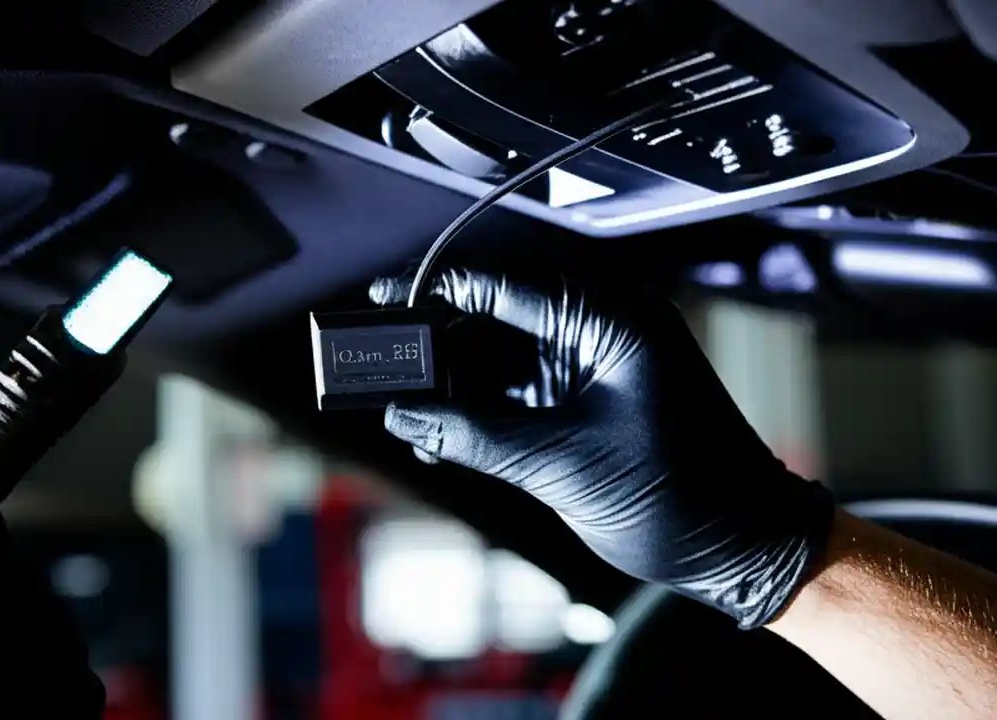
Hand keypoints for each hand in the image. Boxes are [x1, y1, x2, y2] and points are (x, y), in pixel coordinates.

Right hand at [371, 269, 834, 628]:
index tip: (382, 303)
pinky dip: (478, 415)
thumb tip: (404, 414)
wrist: (739, 548)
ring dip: (452, 389)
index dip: (435, 292)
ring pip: (499, 361)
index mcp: (606, 319)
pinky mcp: (586, 403)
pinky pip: (516, 395)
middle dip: (436, 348)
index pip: (501, 286)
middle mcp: (597, 330)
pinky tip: (436, 435)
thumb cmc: (680, 496)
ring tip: (404, 413)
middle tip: (380, 367)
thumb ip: (473, 435)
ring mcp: (591, 366)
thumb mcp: (559, 463)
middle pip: (492, 320)